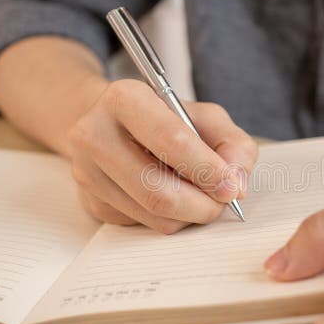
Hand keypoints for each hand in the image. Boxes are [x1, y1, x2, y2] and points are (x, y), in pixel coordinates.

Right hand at [66, 78, 257, 231]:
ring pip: (153, 215)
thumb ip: (232, 144)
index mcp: (125, 99)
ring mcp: (87, 172)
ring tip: (200, 196)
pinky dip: (170, 218)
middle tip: (222, 201)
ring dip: (190, 215)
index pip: (171, 141)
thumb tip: (235, 185)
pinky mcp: (91, 201)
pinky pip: (144, 225)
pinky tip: (172, 195)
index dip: (208, 170)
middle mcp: (95, 134)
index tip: (231, 187)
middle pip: (158, 190)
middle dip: (202, 204)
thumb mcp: (206, 117)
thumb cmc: (168, 119)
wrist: (115, 125)